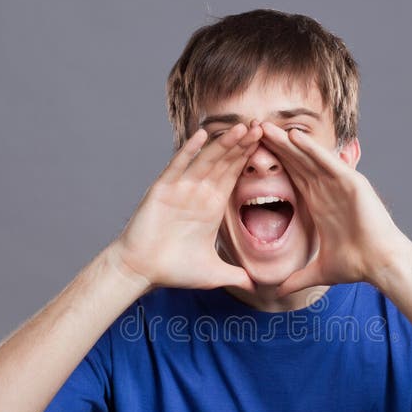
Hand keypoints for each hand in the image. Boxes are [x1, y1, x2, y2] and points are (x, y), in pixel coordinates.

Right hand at [111, 122, 262, 291]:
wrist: (142, 271)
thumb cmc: (174, 270)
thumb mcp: (214, 274)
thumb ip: (236, 276)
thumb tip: (257, 287)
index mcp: (212, 206)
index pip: (235, 176)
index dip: (250, 160)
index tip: (269, 144)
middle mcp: (198, 193)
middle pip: (224, 162)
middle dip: (243, 144)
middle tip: (262, 125)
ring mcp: (181, 188)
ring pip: (206, 160)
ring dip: (223, 143)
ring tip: (242, 127)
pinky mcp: (163, 190)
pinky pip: (178, 165)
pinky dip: (189, 150)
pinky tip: (202, 134)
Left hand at [260, 122, 411, 295]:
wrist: (380, 265)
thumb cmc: (356, 266)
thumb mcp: (318, 272)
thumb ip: (297, 279)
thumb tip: (278, 293)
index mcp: (319, 205)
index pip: (293, 178)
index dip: (274, 165)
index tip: (252, 154)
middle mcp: (328, 190)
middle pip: (297, 163)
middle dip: (275, 147)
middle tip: (252, 130)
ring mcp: (340, 184)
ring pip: (309, 158)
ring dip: (288, 143)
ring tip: (266, 127)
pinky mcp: (352, 183)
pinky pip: (327, 162)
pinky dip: (311, 149)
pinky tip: (294, 137)